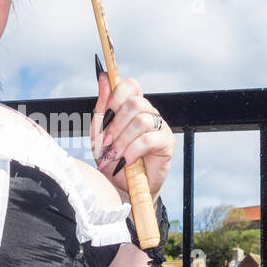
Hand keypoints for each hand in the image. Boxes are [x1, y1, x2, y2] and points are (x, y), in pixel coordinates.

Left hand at [91, 67, 174, 201]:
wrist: (123, 188)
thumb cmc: (112, 160)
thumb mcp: (99, 134)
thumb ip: (102, 107)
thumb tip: (103, 78)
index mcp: (132, 107)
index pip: (130, 85)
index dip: (117, 96)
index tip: (106, 114)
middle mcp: (148, 113)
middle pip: (134, 103)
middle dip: (116, 125)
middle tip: (107, 143)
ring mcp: (160, 126)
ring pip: (141, 121)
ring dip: (123, 140)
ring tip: (115, 155)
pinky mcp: (167, 142)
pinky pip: (148, 139)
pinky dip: (132, 151)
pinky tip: (127, 161)